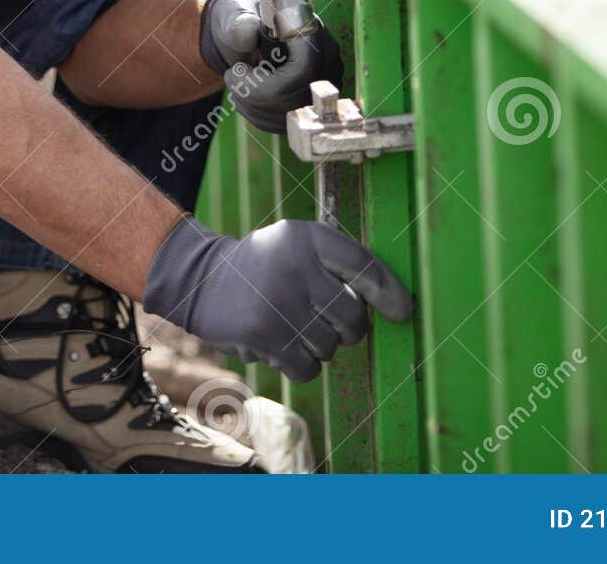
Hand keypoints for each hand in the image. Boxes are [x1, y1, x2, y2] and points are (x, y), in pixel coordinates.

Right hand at [143, 216, 413, 380]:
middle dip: (349, 328)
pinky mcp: (263, 336)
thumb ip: (338, 262)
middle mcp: (294, 267)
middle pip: (353, 317)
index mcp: (306, 238)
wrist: (202, 281)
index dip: (390, 293)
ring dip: (320, 345)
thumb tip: (396, 304)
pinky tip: (281, 343)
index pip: (363, 266)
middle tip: (330, 321)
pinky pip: (308, 368)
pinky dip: (302, 363)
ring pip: (330, 346)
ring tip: (293, 324)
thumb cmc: (265, 265)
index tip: (403, 312)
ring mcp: (278, 303)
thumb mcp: (296, 243)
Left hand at [199, 0, 342, 132]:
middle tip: (233, 76)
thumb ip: (237, 23)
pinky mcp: (313, 102)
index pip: (304, 69)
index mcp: (310, 28)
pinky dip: (257, 113)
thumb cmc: (240, 19)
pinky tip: (247, 95)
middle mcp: (326, 57)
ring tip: (237, 81)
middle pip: (298, 98)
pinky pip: (285, 123)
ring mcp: (323, 83)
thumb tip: (247, 35)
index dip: (265, 82)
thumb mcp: (232, 13)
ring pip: (290, 115)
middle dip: (255, 95)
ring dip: (252, 105)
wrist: (246, 31)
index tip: (237, 70)